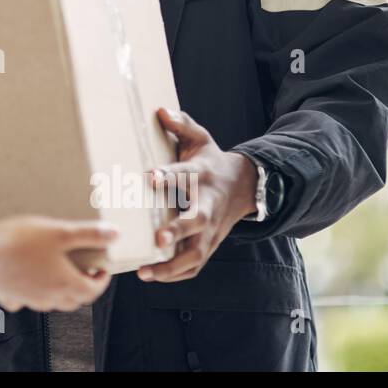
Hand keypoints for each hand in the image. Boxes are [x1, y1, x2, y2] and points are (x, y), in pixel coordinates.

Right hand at [0, 216, 116, 312]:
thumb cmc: (21, 241)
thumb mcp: (60, 232)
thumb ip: (89, 234)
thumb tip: (114, 235)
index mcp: (65, 283)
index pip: (92, 291)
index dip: (101, 281)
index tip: (102, 269)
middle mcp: (49, 297)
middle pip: (74, 300)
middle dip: (82, 287)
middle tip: (83, 270)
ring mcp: (28, 298)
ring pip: (51, 303)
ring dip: (59, 292)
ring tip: (57, 273)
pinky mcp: (9, 295)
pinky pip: (23, 302)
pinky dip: (29, 295)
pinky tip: (25, 282)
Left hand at [137, 107, 257, 283]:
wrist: (243, 186)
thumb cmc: (210, 160)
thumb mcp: (200, 138)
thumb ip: (181, 125)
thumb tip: (160, 110)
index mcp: (201, 176)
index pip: (183, 176)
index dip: (166, 176)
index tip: (148, 177)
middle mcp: (207, 205)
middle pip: (196, 220)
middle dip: (178, 230)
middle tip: (157, 238)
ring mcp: (211, 229)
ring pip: (197, 252)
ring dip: (172, 264)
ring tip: (145, 271)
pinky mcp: (209, 244)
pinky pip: (195, 265)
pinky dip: (176, 275)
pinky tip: (152, 276)